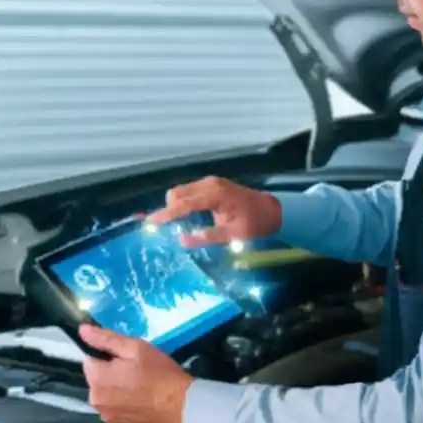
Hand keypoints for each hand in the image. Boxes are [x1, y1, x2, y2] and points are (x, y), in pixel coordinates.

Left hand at [79, 324, 194, 422]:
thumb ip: (106, 339)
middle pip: (96, 378)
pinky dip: (122, 402)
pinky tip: (141, 400)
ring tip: (140, 385)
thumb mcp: (135, 348)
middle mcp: (95, 400)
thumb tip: (82, 330)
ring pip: (105, 393)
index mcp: (96, 378)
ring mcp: (106, 416)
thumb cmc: (159, 373)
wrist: (181, 407)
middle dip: (110, 372)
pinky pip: (114, 408)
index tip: (127, 357)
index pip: (90, 359)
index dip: (108, 355)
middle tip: (137, 370)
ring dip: (116, 388)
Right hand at [148, 176, 281, 246]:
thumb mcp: (233, 236)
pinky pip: (190, 191)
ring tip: (176, 225)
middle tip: (166, 229)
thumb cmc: (255, 224)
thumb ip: (207, 237)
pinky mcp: (212, 185)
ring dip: (175, 206)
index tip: (151, 224)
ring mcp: (210, 182)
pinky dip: (184, 203)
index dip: (165, 214)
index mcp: (214, 195)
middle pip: (177, 193)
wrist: (271, 210)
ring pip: (181, 191)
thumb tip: (182, 240)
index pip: (182, 204)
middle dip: (168, 210)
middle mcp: (209, 184)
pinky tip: (187, 217)